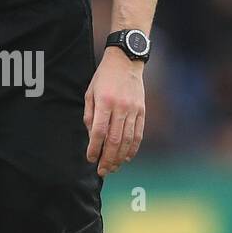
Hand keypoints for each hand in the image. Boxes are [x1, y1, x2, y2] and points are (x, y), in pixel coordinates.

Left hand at [83, 47, 145, 175]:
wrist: (126, 61)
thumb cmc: (104, 78)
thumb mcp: (90, 93)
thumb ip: (90, 116)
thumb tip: (93, 138)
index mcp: (105, 102)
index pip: (99, 131)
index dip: (94, 148)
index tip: (90, 158)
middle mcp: (120, 107)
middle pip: (114, 140)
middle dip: (107, 159)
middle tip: (102, 171)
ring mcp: (133, 110)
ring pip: (127, 140)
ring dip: (120, 157)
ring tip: (113, 168)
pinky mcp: (142, 111)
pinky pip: (138, 134)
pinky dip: (133, 148)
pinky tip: (127, 157)